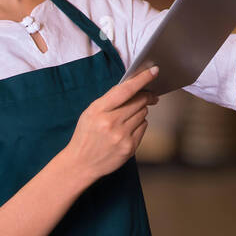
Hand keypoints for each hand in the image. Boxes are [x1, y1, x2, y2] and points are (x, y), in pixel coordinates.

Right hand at [65, 66, 159, 182]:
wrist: (81, 163)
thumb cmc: (86, 135)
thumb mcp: (90, 113)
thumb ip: (110, 100)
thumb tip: (133, 86)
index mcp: (98, 110)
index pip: (125, 90)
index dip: (142, 79)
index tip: (154, 71)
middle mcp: (110, 122)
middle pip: (139, 101)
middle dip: (145, 96)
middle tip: (149, 95)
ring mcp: (121, 136)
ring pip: (143, 113)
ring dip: (140, 111)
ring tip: (129, 117)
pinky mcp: (129, 147)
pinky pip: (144, 127)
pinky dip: (140, 124)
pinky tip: (128, 129)